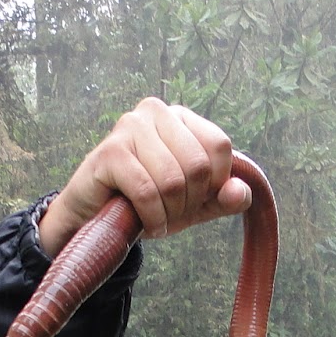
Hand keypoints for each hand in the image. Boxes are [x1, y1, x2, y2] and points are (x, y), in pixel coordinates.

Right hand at [37, 98, 252, 257]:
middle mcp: (156, 112)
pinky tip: (145, 224)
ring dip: (169, 213)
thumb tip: (240, 192)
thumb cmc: (145, 204)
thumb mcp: (194, 204)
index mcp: (180, 117)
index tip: (195, 201)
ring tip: (155, 218)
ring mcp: (130, 127)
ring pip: (173, 181)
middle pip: (198, 165)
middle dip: (189, 203)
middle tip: (171, 214)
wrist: (94, 218)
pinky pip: (147, 191)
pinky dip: (151, 217)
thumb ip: (223, 198)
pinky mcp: (109, 152)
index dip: (215, 184)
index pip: (219, 145)